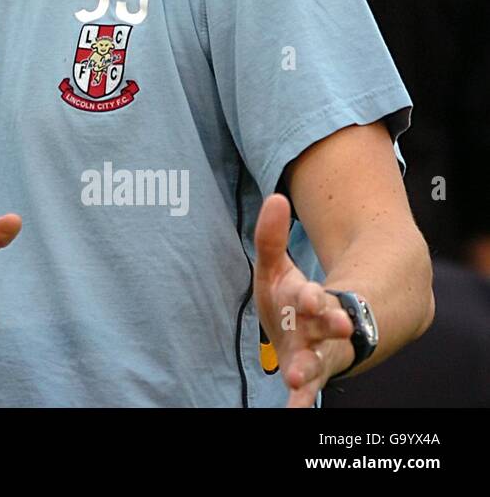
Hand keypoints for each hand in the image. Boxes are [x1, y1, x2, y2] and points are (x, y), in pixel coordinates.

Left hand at [254, 194, 354, 407]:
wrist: (313, 336)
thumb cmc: (291, 300)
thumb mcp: (277, 267)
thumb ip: (271, 237)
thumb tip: (275, 197)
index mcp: (314, 301)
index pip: (315, 297)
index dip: (313, 296)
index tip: (310, 295)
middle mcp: (322, 330)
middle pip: (328, 327)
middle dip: (329, 323)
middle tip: (335, 322)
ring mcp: (317, 355)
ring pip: (321, 361)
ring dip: (311, 368)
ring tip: (298, 379)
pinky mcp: (306, 375)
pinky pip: (305, 391)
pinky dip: (300, 401)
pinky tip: (293, 410)